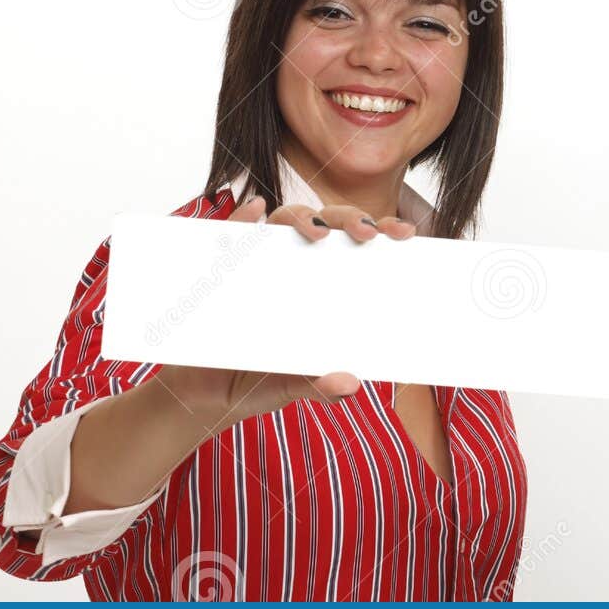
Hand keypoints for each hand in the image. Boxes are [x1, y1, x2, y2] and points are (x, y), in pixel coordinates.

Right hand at [152, 196, 416, 422]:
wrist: (202, 398)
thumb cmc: (257, 382)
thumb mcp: (291, 386)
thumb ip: (318, 385)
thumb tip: (350, 385)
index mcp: (322, 286)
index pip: (356, 247)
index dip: (382, 232)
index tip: (406, 234)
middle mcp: (295, 265)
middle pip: (328, 224)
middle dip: (351, 219)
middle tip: (368, 234)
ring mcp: (259, 262)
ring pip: (285, 221)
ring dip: (303, 217)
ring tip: (318, 233)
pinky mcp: (220, 269)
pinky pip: (230, 234)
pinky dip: (241, 218)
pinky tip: (254, 210)